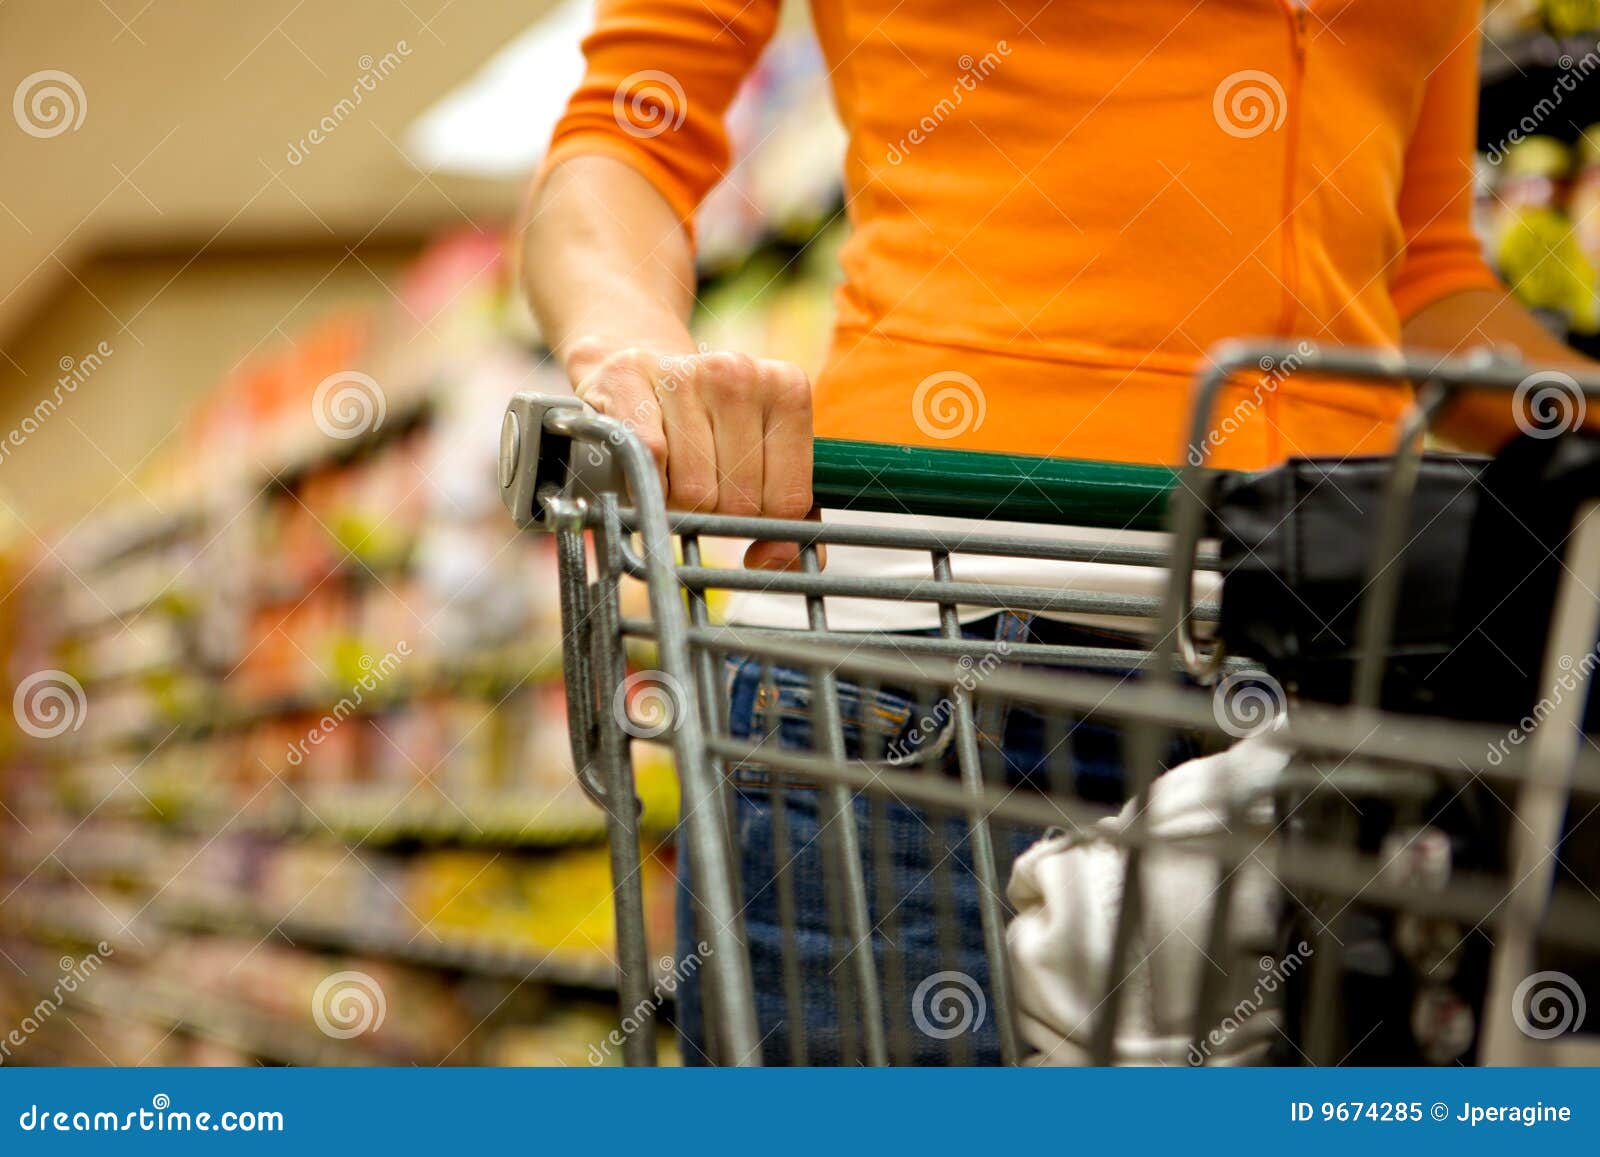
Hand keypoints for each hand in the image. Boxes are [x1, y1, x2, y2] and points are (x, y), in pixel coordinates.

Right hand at [565, 339, 815, 568]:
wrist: (639, 375)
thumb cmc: (708, 430)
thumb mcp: (764, 464)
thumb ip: (790, 520)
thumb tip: (774, 561)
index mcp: (788, 390)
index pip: (787, 501)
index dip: (760, 524)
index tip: (741, 507)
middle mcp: (741, 373)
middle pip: (739, 501)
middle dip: (715, 512)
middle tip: (700, 486)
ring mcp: (685, 372)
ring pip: (693, 491)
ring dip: (677, 501)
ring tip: (673, 472)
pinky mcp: (631, 378)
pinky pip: (650, 462)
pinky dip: (645, 482)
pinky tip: (648, 465)